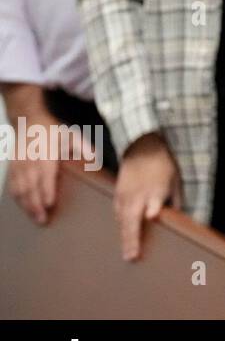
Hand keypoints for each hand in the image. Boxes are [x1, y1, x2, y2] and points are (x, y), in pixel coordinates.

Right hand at [2, 84, 88, 224]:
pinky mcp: (12, 168)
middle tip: (44, 220)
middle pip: (31, 188)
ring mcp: (19, 167)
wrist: (28, 120)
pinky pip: (12, 186)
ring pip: (20, 190)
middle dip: (36, 205)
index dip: (46, 191)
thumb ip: (83, 146)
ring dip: (27, 206)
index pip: (45, 177)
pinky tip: (24, 207)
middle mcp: (30, 163)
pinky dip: (18, 199)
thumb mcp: (71, 134)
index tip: (50, 204)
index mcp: (45, 156)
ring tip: (35, 218)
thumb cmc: (51, 129)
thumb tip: (96, 158)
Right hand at [114, 133, 181, 260]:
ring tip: (127, 255)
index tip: (151, 216)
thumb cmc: (163, 166)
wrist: (142, 147)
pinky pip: (117, 213)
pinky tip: (123, 238)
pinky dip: (120, 226)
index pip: (153, 202)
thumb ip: (175, 200)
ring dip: (124, 237)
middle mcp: (138, 194)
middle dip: (133, 238)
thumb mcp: (176, 180)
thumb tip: (177, 219)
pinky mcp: (117, 194)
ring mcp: (125, 195)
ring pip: (122, 219)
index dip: (152, 209)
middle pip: (133, 218)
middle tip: (132, 257)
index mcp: (155, 189)